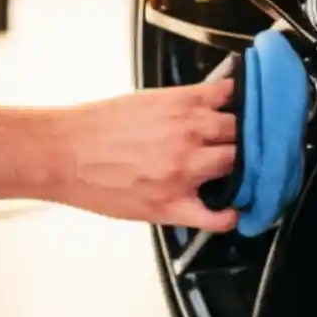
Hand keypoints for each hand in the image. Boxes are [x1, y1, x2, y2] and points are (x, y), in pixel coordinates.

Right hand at [52, 79, 239, 230]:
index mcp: (183, 105)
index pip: (237, 100)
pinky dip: (229, 216)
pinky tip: (231, 211)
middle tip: (248, 145)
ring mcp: (182, 172)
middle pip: (243, 135)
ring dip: (242, 170)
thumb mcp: (147, 99)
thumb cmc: (96, 127)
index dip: (248, 108)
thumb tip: (214, 100)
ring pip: (236, 168)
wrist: (63, 153)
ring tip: (240, 173)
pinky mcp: (169, 204)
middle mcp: (188, 136)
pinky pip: (215, 217)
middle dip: (247, 138)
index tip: (253, 113)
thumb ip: (185, 102)